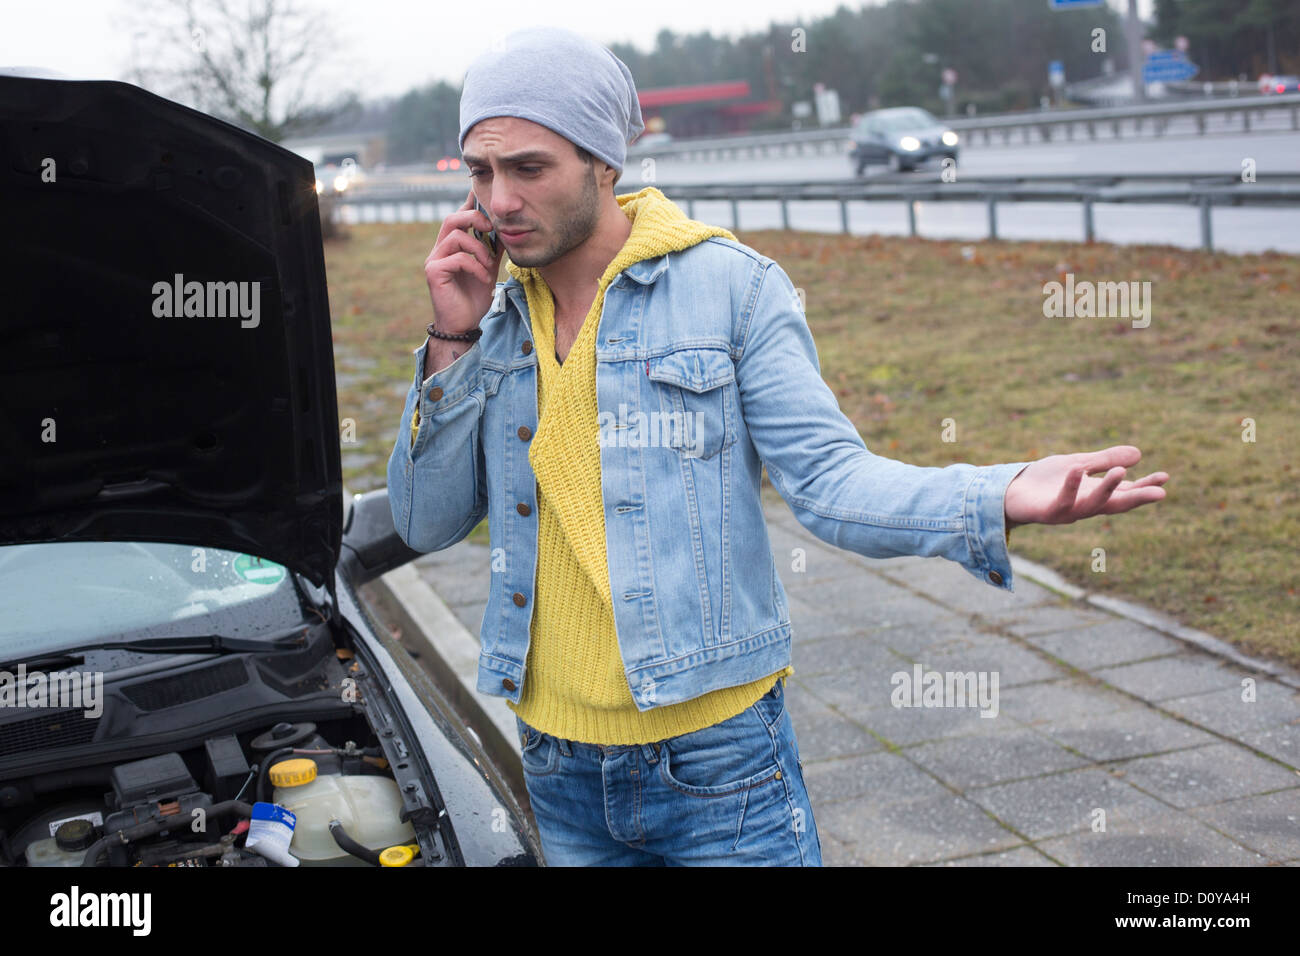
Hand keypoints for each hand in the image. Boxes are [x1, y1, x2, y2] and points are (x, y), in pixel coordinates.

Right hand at [422, 187, 502, 333]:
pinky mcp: (433, 272)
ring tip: (489, 265)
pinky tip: (484, 279)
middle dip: (475, 218)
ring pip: (455, 236)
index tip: (483, 194)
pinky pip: (457, 258)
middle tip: (491, 228)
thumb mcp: (488, 268)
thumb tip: (505, 228)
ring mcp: (434, 260)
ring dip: (479, 248)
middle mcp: (440, 249)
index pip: (458, 216)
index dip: (470, 203)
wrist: (464, 324)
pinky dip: (475, 266)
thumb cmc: (474, 296)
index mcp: (452, 245)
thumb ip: (492, 249)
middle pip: (452, 218)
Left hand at [1003, 445, 1167, 529]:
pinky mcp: (1047, 512)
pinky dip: (1070, 487)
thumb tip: (1138, 454)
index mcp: (1094, 494)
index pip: (1125, 492)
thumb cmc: (1044, 481)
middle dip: (1137, 498)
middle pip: (1116, 504)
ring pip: (1092, 505)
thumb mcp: (1078, 464)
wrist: (1009, 491)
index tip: (1165, 477)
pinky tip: (1078, 470)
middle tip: (1161, 493)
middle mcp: (1084, 506)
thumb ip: (1104, 460)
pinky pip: (1061, 502)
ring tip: (1121, 472)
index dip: (1145, 486)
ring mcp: (1067, 511)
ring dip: (1107, 489)